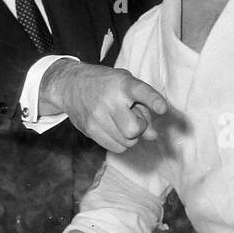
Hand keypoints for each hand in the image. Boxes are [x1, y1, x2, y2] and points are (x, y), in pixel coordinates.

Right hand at [40, 60, 168, 152]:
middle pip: (134, 129)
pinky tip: (114, 128)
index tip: (162, 108)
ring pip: (127, 142)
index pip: (141, 92)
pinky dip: (120, 142)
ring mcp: (97, 116)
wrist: (70, 85)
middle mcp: (110, 99)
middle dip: (140, 127)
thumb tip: (153, 136)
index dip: (153, 100)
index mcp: (123, 84)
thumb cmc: (106, 84)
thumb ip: (145, 107)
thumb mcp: (127, 85)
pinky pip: (116, 148)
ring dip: (130, 136)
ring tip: (120, 120)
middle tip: (133, 117)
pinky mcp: (89, 129)